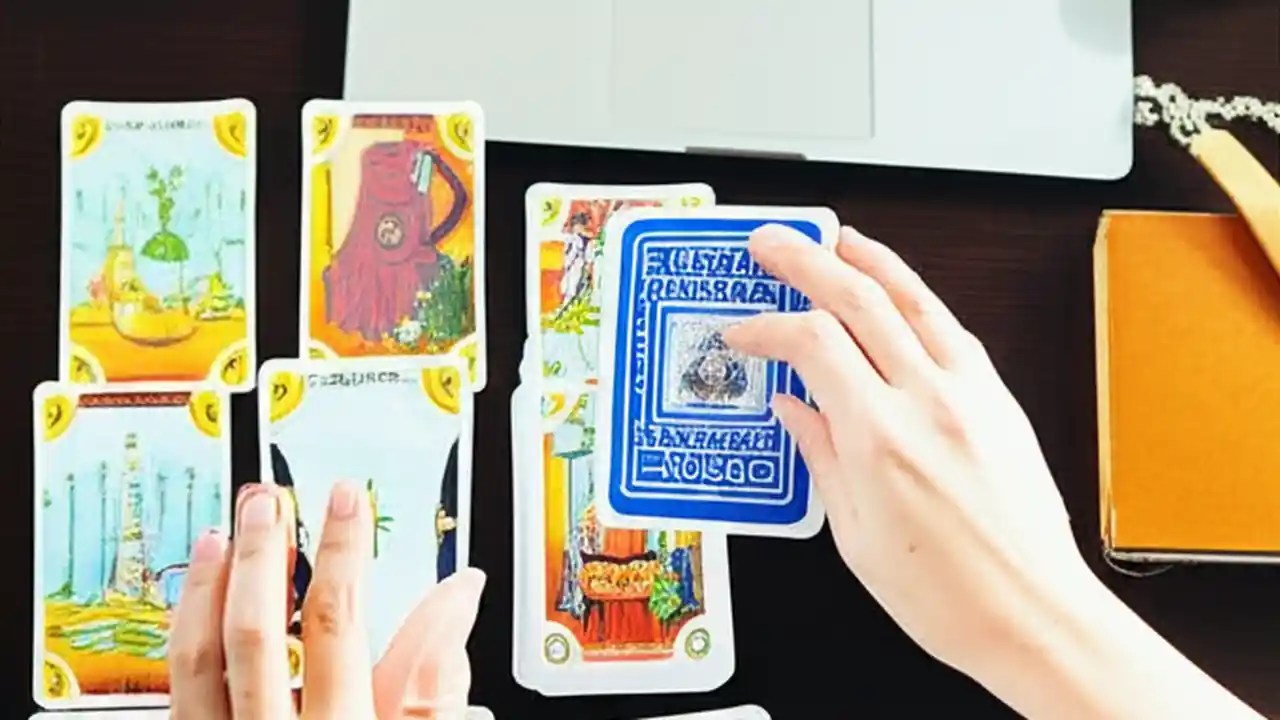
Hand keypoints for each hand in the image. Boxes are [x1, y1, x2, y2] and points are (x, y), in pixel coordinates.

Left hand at [168, 481, 484, 718]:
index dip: (341, 548)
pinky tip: (199, 600)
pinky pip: (175, 690)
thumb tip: (459, 598)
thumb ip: (438, 683)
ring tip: (226, 531)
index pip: (338, 621)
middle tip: (269, 497)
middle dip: (265, 552)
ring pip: (198, 658)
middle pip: (257, 631)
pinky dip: (184, 632)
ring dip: (210, 585)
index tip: (345, 499)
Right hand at [725, 224, 1262, 719]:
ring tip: (836, 239)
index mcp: (881, 439)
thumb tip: (793, 410)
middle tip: (772, 243)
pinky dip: (917, 297)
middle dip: (806, 261)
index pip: (811, 344)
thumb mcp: (855, 535)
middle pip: (859, 299)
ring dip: (868, 258)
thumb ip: (821, 457)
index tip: (742, 333)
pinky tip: (899, 291)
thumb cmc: (950, 596)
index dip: (767, 327)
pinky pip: (951, 327)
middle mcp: (929, 402)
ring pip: (914, 297)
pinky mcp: (999, 399)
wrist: (1033, 616)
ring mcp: (971, 394)